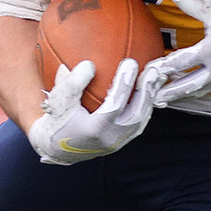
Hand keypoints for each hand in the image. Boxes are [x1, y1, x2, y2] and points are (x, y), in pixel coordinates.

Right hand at [26, 58, 159, 164]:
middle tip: (152, 70)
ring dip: (150, 98)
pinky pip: (139, 123)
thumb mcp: (58, 101)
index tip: (130, 62)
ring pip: (141, 120)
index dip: (124, 83)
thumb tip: (90, 65)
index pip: (115, 105)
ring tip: (155, 77)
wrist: (56, 148)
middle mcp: (109, 139)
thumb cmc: (56, 121)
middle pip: (136, 114)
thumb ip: (72, 83)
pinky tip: (149, 90)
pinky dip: (145, 105)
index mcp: (94, 130)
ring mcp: (117, 143)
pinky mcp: (121, 142)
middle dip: (146, 91)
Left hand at [147, 0, 210, 103]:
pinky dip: (199, 89)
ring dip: (183, 93)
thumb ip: (194, 6)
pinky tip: (190, 89)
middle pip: (188, 85)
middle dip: (170, 92)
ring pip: (200, 90)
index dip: (164, 66)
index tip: (151, 70)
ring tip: (167, 97)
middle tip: (154, 98)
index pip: (181, 62)